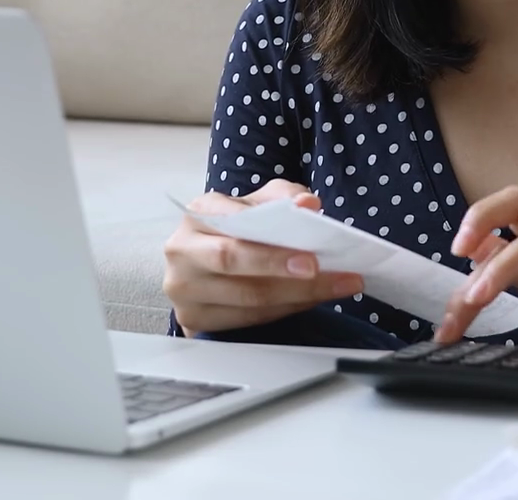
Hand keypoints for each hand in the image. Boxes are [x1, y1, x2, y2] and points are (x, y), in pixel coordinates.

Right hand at [163, 179, 364, 335]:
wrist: (201, 258)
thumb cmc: (234, 228)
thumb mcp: (256, 202)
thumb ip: (283, 197)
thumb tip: (308, 204)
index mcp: (197, 214)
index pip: (232, 226)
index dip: (270, 242)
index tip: (310, 254)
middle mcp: (182, 251)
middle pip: (233, 263)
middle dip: (283, 270)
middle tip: (323, 272)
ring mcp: (184, 290)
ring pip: (246, 299)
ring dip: (297, 295)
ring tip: (335, 286)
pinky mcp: (193, 319)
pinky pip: (247, 320)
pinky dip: (284, 310)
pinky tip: (310, 300)